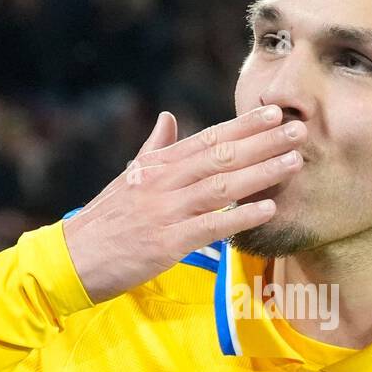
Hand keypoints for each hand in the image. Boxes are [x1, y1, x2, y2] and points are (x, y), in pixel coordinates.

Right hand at [61, 106, 305, 302]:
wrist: (72, 259)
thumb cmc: (104, 220)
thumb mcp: (127, 177)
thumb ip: (155, 149)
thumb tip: (169, 119)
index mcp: (157, 165)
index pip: (208, 138)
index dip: (243, 125)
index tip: (274, 112)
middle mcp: (163, 182)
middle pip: (221, 156)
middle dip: (263, 141)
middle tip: (299, 129)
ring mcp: (165, 212)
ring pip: (221, 186)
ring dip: (261, 172)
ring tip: (294, 161)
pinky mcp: (166, 243)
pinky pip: (211, 227)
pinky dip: (241, 216)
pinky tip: (268, 209)